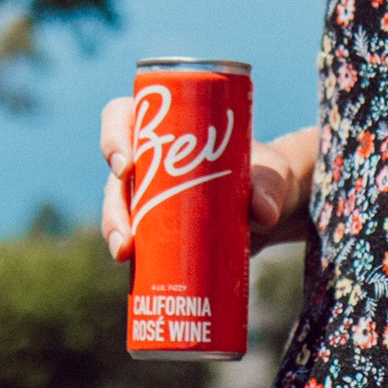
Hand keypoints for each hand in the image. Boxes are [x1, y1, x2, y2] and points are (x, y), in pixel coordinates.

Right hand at [99, 95, 315, 260]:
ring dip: (114, 231)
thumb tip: (263, 215)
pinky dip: (129, 252)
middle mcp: (151, 160)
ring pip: (119, 209)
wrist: (274, 210)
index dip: (113, 136)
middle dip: (114, 205)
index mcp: (168, 128)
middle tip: (126, 231)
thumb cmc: (267, 177)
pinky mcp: (157, 227)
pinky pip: (133, 237)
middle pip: (116, 175)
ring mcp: (150, 195)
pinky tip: (129, 269)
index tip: (126, 165)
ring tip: (124, 254)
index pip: (124, 118)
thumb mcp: (273, 176)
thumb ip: (271, 188)